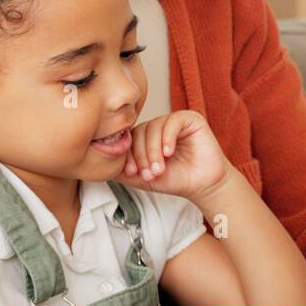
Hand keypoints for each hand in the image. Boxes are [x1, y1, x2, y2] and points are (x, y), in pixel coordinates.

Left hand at [114, 110, 229, 202]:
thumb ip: (124, 172)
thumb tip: (103, 167)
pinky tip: (169, 153)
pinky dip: (167, 138)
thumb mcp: (144, 178)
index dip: (129, 154)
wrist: (202, 186)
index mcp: (147, 137)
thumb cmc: (176, 180)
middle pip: (140, 132)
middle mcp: (159, 126)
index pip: (130, 138)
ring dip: (153, 150)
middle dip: (141, 155)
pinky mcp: (190, 119)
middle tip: (148, 172)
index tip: (132, 172)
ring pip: (154, 127)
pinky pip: (173, 121)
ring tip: (159, 168)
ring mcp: (174, 121)